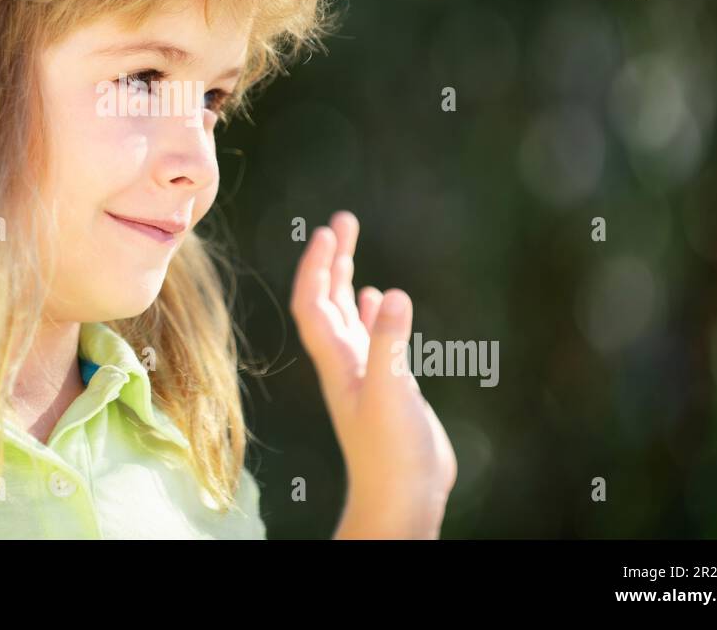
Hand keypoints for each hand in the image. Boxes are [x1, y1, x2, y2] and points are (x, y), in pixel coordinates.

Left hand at [290, 210, 457, 537]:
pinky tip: (378, 297)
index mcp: (337, 360)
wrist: (403, 496)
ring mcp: (364, 372)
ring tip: (352, 245)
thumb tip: (389, 293)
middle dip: (332, 259)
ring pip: (347, 314)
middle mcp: (344, 361)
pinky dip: (371, 312)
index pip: (313, 304)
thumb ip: (390, 343)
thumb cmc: (392, 452)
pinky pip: (371, 336)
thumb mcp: (393, 392)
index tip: (326, 232)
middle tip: (343, 220)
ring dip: (347, 278)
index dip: (315, 267)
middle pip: (328, 300)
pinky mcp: (385, 383)